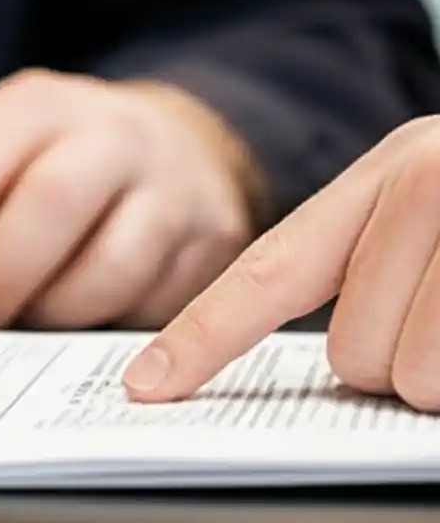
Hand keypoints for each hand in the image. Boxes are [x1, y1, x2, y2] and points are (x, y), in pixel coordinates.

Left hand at [0, 69, 264, 330]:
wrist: (174, 150)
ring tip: (18, 330)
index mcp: (33, 107)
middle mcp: (108, 132)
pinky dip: (101, 328)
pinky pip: (154, 304)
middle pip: (45, 205)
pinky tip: (72, 328)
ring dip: (48, 314)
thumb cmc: (48, 171)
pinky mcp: (211, 241)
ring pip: (108, 265)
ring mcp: (170, 185)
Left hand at [124, 115, 439, 412]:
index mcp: (386, 170)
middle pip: (347, 348)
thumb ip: (375, 255)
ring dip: (439, 374)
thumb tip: (328, 352)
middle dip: (391, 363)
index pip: (267, 268)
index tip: (144, 382)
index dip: (201, 335)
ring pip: (405, 374)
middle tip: (439, 321)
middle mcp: (417, 182)